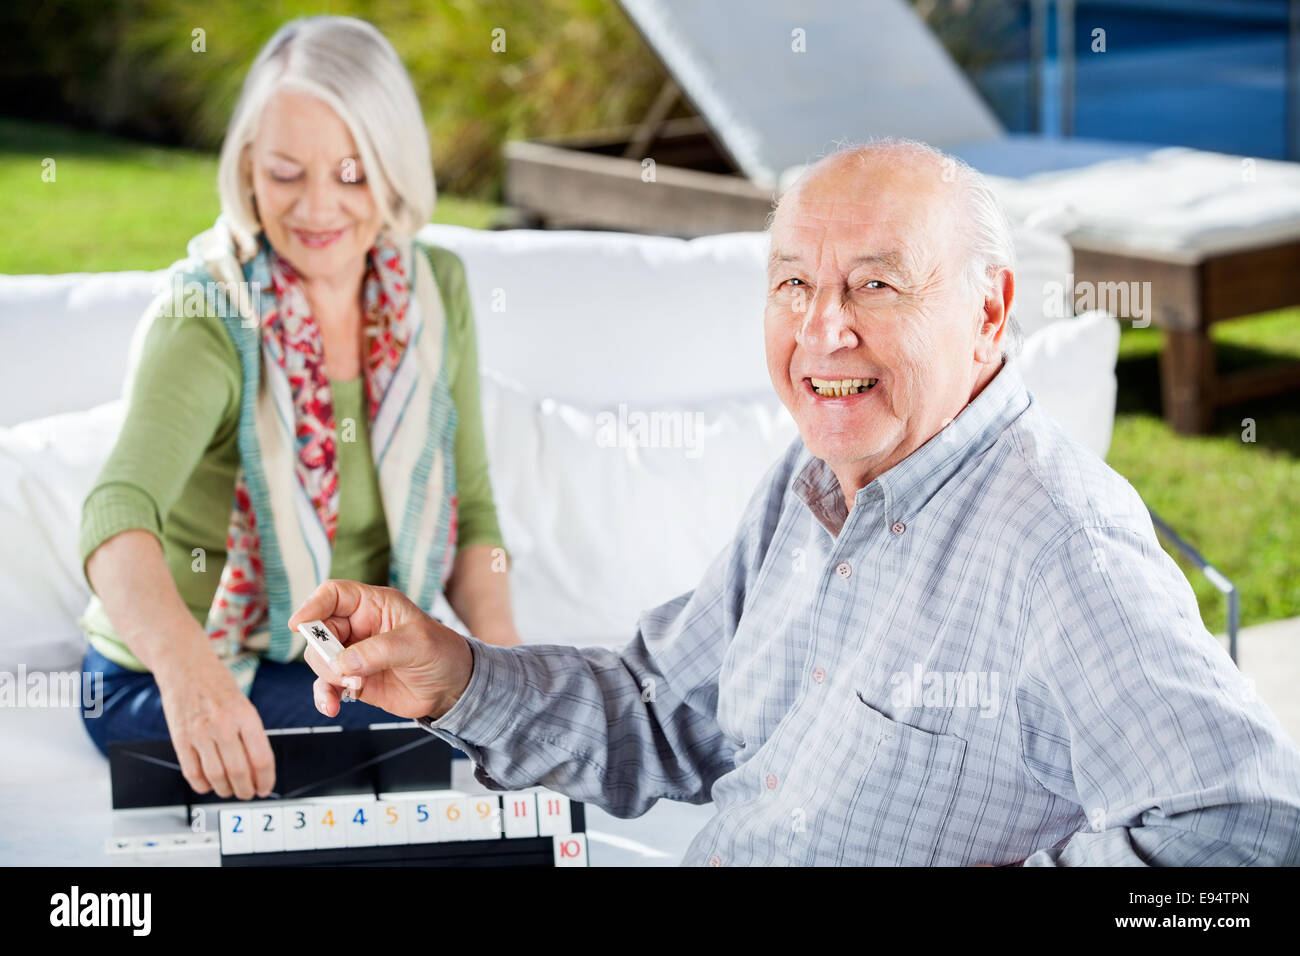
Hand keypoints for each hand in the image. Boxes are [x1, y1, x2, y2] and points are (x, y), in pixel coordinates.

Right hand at [155, 648, 274, 800]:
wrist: (185, 665)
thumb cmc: (217, 684)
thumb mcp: (243, 703)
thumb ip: (249, 733)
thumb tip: (258, 767)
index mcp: (245, 715)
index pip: (261, 758)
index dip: (266, 779)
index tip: (265, 787)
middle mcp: (223, 725)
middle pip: (239, 772)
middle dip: (247, 790)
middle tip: (249, 793)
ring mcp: (200, 733)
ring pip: (216, 776)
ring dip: (226, 790)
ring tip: (231, 790)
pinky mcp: (180, 739)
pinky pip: (192, 772)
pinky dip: (203, 785)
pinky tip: (210, 784)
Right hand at [289, 580, 474, 721]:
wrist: (452, 687)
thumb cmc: (441, 653)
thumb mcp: (417, 644)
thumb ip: (379, 651)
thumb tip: (343, 663)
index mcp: (374, 605)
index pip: (334, 595)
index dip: (313, 605)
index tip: (299, 625)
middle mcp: (358, 626)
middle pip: (319, 630)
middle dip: (323, 651)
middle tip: (342, 670)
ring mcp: (353, 654)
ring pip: (319, 659)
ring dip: (328, 676)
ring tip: (355, 687)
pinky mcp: (353, 680)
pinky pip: (326, 685)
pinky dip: (324, 696)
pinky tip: (331, 708)